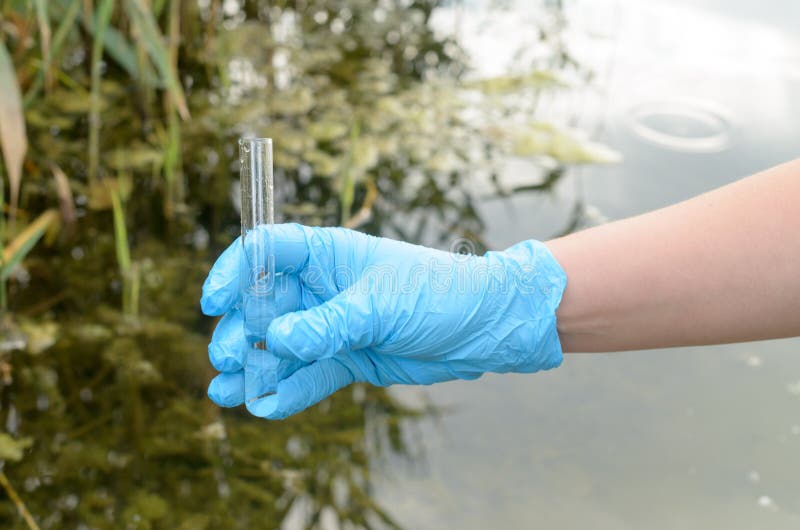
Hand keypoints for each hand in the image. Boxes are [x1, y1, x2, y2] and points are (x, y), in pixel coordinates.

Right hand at [200, 224, 566, 418]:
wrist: (485, 327)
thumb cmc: (437, 293)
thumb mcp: (381, 305)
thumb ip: (328, 324)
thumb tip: (275, 339)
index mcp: (327, 253)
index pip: (266, 252)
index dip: (234, 272)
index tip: (213, 301)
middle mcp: (322, 288)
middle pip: (264, 305)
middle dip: (241, 331)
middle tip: (228, 358)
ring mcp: (332, 324)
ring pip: (281, 346)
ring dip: (254, 366)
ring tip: (227, 391)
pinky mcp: (347, 358)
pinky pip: (309, 375)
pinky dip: (288, 391)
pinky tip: (265, 406)